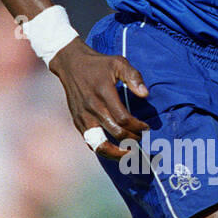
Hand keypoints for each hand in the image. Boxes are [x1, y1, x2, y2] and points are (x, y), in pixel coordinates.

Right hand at [48, 38, 149, 161]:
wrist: (71, 64)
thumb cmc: (98, 64)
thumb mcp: (118, 63)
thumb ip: (133, 77)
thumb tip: (145, 94)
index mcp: (103, 93)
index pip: (123, 118)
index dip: (137, 126)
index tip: (146, 127)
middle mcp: (92, 107)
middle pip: (115, 132)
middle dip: (132, 138)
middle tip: (141, 137)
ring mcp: (83, 117)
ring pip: (100, 144)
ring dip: (116, 153)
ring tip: (128, 154)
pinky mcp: (77, 122)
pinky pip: (90, 142)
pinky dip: (103, 149)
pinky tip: (114, 149)